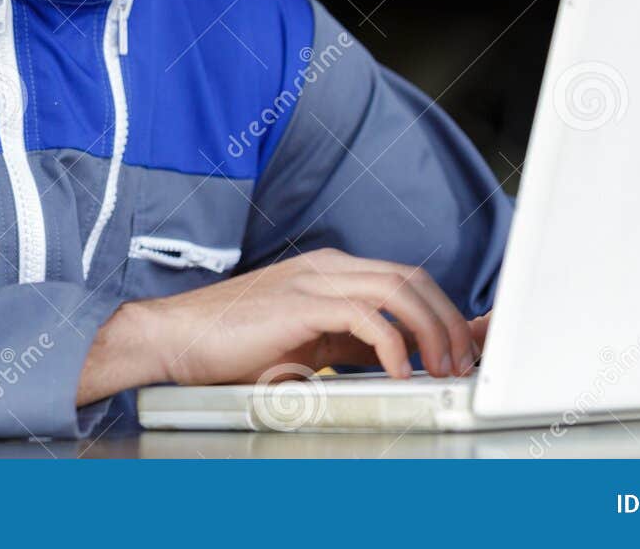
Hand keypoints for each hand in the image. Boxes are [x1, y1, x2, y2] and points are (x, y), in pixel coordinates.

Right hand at [77, 248, 481, 405]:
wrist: (174, 339)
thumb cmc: (230, 347)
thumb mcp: (303, 345)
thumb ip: (345, 344)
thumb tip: (393, 361)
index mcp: (330, 272)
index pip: (405, 279)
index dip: (443, 310)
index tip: (465, 344)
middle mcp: (328, 267)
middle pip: (413, 278)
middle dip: (450, 320)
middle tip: (464, 362)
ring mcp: (315, 280)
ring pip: (400, 290)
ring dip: (432, 331)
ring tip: (443, 368)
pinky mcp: (302, 303)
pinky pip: (368, 316)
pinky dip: (394, 345)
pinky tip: (400, 372)